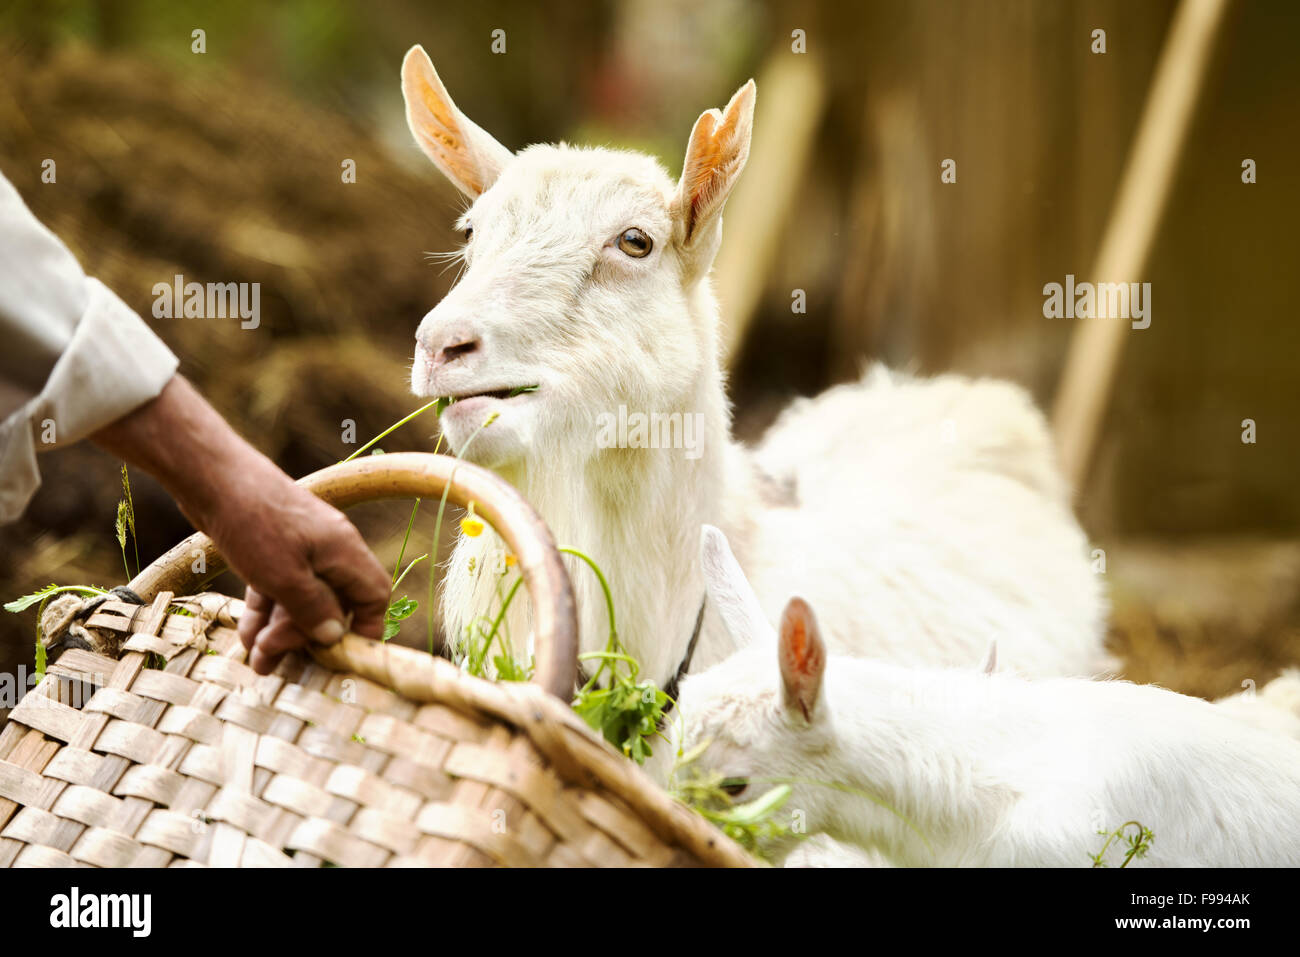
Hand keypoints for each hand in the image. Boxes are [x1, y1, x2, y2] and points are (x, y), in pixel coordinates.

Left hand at [201, 462, 389, 674]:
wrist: (212, 477)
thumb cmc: (254, 523)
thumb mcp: (284, 577)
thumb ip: (312, 609)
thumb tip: (333, 636)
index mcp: (345, 552)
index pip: (374, 596)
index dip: (364, 628)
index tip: (341, 657)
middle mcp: (329, 550)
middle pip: (332, 604)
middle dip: (304, 637)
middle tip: (272, 659)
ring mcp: (301, 548)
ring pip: (300, 600)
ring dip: (280, 632)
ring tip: (256, 659)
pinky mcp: (273, 548)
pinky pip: (277, 588)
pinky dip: (264, 612)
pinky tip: (247, 636)